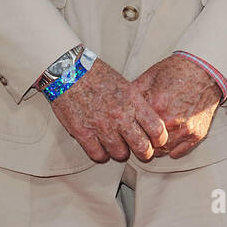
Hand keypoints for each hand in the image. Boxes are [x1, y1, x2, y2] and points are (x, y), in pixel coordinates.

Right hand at [50, 58, 168, 163]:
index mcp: (133, 101)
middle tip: (141, 150)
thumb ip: (136, 104)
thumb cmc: (95, 74)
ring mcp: (102, 126)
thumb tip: (146, 121)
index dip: (159, 139)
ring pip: (120, 154)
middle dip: (143, 152)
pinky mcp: (83, 134)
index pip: (156, 129)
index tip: (155, 141)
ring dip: (120, 151)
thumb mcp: (123, 84)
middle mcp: (120, 116)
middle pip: (142, 147)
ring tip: (116, 144)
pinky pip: (98, 155)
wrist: (67, 70)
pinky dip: (100, 153)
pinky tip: (100, 146)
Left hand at [133, 55, 222, 160]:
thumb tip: (118, 104)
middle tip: (139, 136)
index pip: (134, 130)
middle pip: (146, 144)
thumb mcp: (149, 76)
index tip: (128, 130)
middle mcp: (170, 121)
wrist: (204, 70)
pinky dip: (171, 149)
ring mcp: (185, 130)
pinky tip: (167, 140)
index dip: (129, 131)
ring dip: (155, 146)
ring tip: (153, 138)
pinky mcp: (196, 135)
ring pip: (161, 151)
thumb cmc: (177, 71)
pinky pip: (178, 152)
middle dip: (141, 141)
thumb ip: (133, 93)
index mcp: (156, 105)